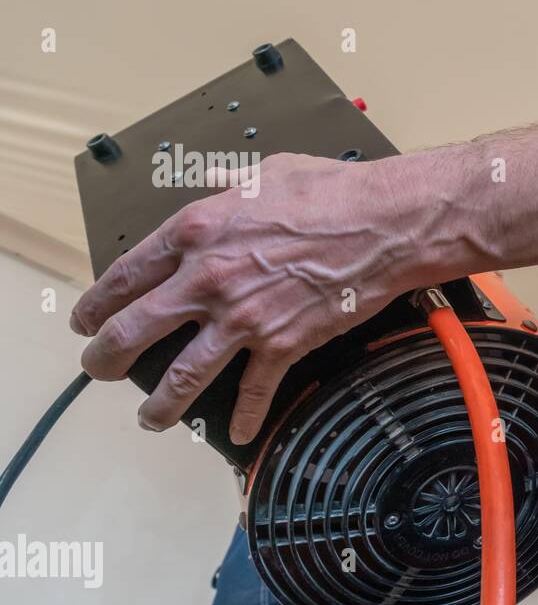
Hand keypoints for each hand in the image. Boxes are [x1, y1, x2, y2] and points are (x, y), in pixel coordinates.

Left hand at [70, 152, 423, 443]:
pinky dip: (246, 416)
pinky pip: (255, 390)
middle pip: (134, 329)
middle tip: (97, 369)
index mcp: (197, 232)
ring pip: (183, 374)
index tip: (87, 318)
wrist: (383, 224)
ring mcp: (244, 317)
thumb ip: (228, 184)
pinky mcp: (282, 343)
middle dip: (105, 356)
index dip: (97, 302)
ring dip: (159, 402)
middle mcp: (209, 278)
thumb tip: (213, 179)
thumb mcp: (264, 172)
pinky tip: (238, 432)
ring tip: (149, 417)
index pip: (126, 274)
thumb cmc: (331, 192)